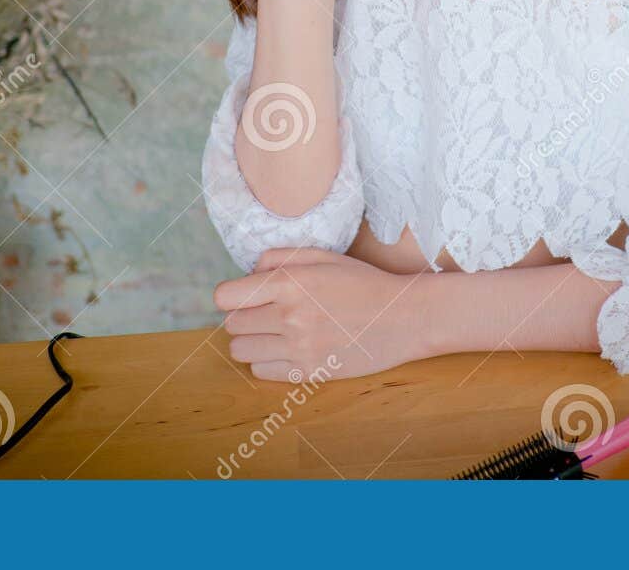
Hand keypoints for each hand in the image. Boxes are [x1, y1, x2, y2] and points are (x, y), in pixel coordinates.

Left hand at [213, 247, 433, 381]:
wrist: (403, 317)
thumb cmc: (363, 282)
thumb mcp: (324, 256)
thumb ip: (280, 257)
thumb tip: (250, 272)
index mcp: (290, 282)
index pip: (225, 297)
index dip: (231, 295)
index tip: (245, 295)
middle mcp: (290, 316)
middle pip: (232, 324)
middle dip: (244, 316)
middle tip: (267, 313)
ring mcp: (299, 347)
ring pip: (241, 350)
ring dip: (253, 341)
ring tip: (275, 332)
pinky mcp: (309, 372)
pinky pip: (261, 371)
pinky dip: (268, 361)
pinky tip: (288, 349)